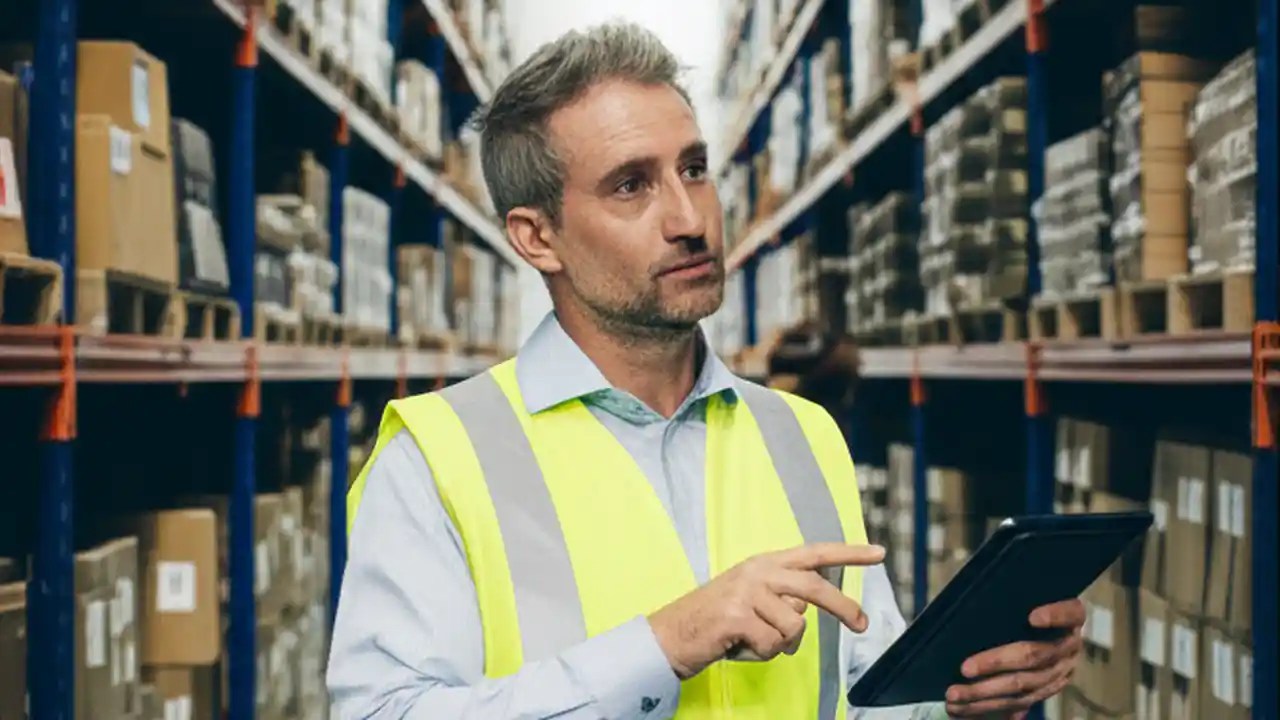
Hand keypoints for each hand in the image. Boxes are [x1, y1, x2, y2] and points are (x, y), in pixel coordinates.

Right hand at [648, 543, 885, 679]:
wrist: (670, 635)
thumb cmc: (715, 623)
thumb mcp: (751, 597)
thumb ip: (782, 595)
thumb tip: (810, 608)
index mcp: (764, 563)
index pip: (814, 553)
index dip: (848, 552)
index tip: (878, 553)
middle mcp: (758, 571)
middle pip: (814, 588)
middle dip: (844, 607)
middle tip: (862, 625)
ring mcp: (746, 592)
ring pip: (794, 626)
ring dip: (779, 645)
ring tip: (753, 641)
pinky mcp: (737, 616)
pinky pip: (773, 645)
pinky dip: (761, 655)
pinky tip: (739, 647)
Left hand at [944, 599, 1085, 717]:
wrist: (1046, 627)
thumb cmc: (1025, 602)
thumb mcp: (1024, 595)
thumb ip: (1010, 598)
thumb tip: (973, 600)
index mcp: (1071, 617)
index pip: (1070, 613)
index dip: (1055, 615)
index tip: (1032, 617)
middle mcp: (1069, 646)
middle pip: (1034, 657)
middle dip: (996, 664)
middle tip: (965, 669)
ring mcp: (1060, 673)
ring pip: (1023, 687)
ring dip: (985, 694)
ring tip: (954, 696)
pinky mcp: (1046, 691)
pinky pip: (1018, 704)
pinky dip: (988, 708)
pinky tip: (965, 710)